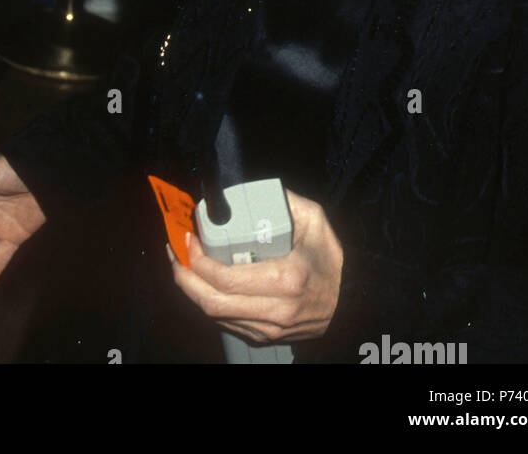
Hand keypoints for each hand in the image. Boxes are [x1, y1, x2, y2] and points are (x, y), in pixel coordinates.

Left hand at [168, 189, 342, 343]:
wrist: (351, 299)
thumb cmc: (329, 258)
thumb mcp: (313, 219)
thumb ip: (283, 199)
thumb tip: (249, 191)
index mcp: (286, 278)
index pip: (224, 277)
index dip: (197, 259)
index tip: (189, 239)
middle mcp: (277, 309)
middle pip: (212, 302)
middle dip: (184, 277)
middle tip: (176, 253)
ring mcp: (271, 328)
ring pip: (216, 316)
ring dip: (192, 290)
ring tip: (183, 264)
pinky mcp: (268, 337)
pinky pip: (227, 324)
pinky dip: (209, 302)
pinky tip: (202, 282)